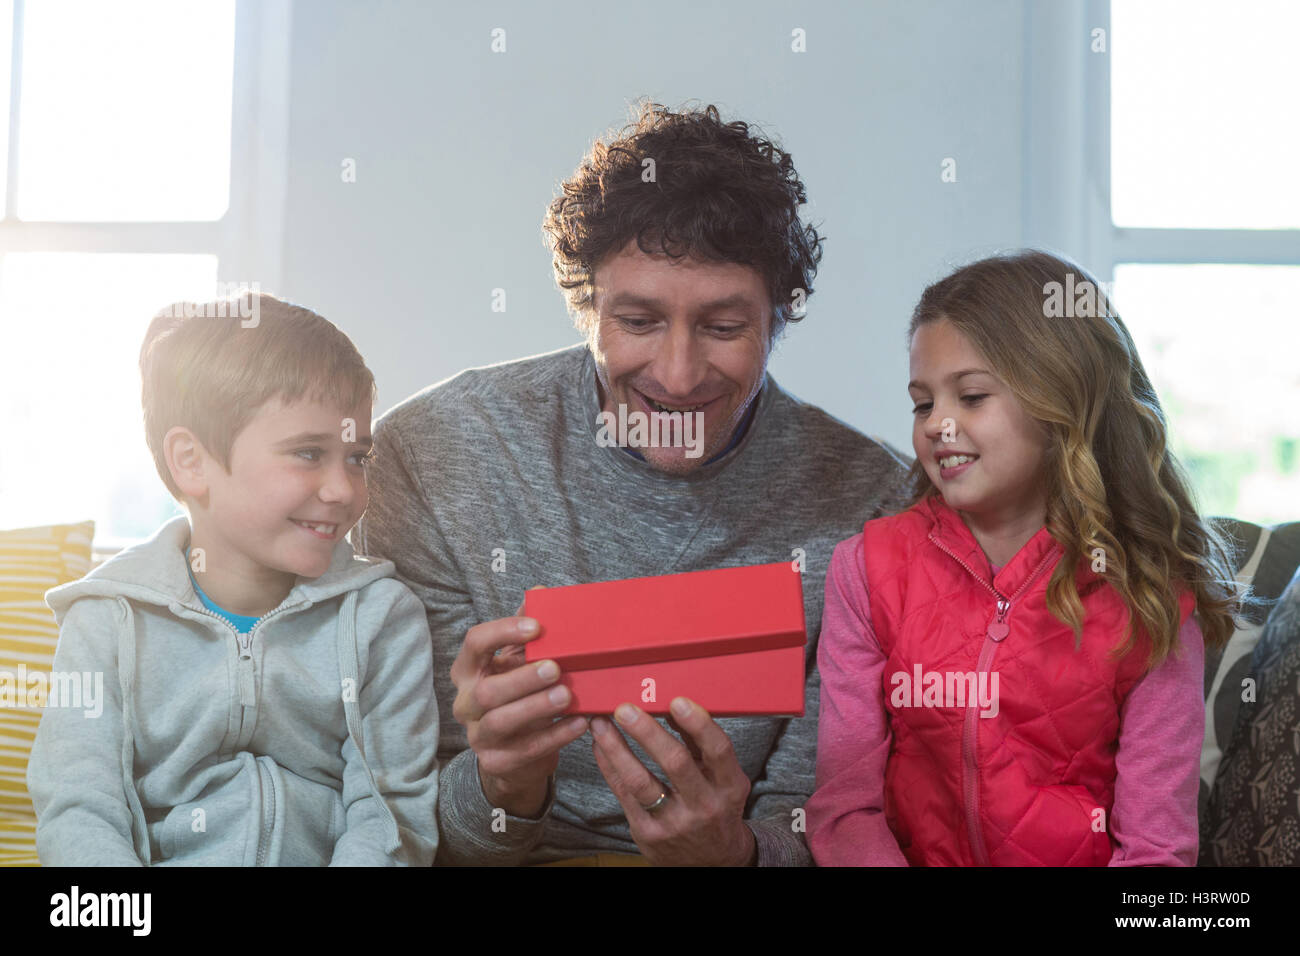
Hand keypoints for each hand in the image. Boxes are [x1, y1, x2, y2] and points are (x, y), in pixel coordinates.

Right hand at [450, 600, 587, 816]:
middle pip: (487, 690)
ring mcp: (477, 735)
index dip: (503, 632)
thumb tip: (541, 593)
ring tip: (567, 695)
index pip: (475, 643)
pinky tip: (579, 723)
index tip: (537, 626)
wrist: (516, 751)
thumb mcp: (520, 661)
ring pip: (501, 721)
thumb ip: (528, 630)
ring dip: (536, 707)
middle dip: (522, 678)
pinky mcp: (495, 762)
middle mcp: (466, 702)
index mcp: (469, 669)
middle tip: (556, 668)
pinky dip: (555, 736)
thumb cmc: (519, 693)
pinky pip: (525, 750)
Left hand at [590, 697, 756, 865]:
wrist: (711, 861)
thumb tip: (673, 704)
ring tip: (601, 724)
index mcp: (729, 786)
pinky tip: (600, 746)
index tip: (676, 700)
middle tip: (625, 709)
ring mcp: (675, 823)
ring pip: (640, 781)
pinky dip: (609, 767)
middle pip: (675, 763)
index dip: (698, 724)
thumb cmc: (715, 805)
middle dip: (647, 732)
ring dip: (616, 749)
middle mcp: (705, 806)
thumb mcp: (721, 778)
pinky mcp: (649, 834)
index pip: (718, 751)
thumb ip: (700, 744)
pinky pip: (624, 795)